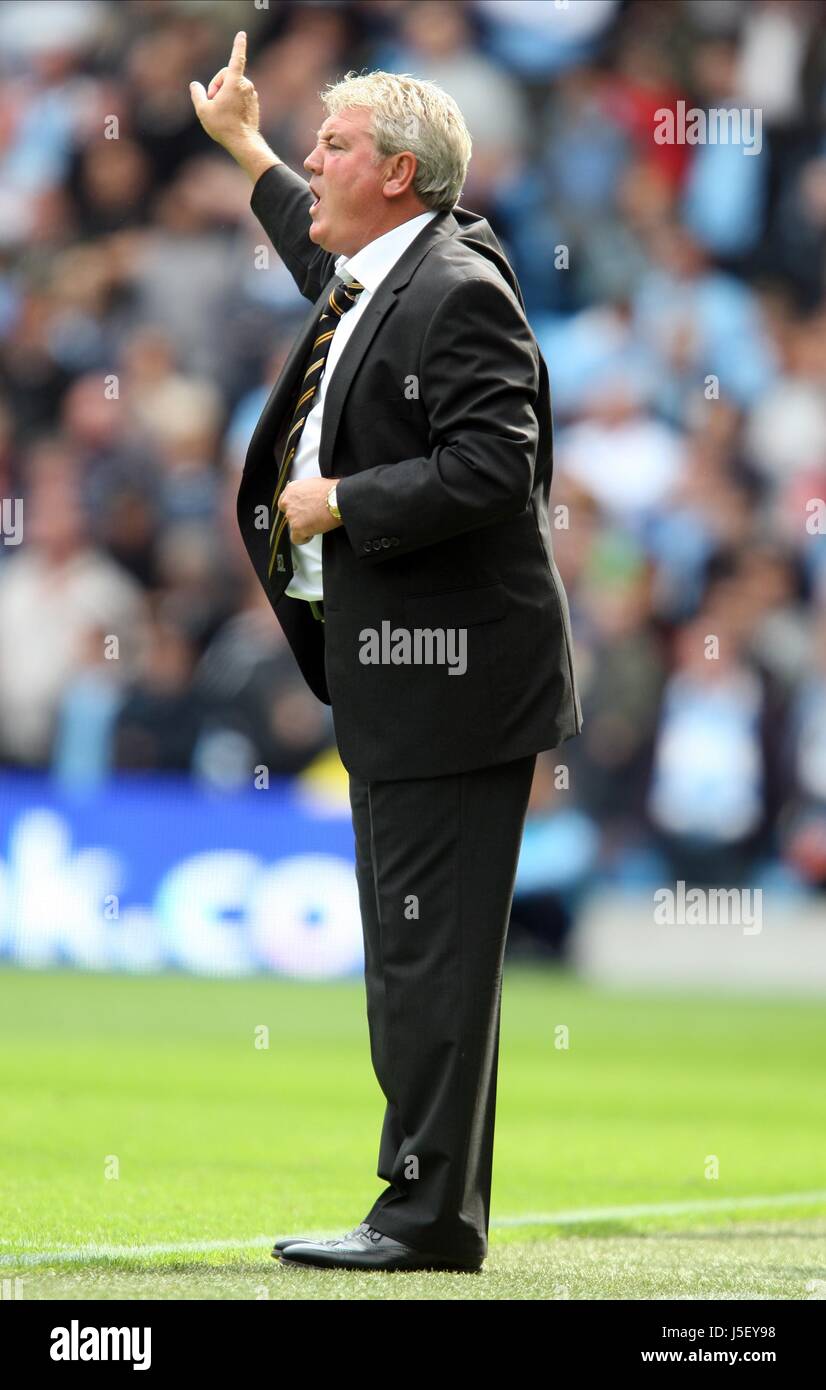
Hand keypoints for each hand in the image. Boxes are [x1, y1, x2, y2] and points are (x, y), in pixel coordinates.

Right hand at [189, 31, 259, 154]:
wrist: (243, 143)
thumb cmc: (223, 126)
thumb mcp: (203, 109)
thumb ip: (197, 94)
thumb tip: (195, 85)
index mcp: (234, 83)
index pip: (236, 58)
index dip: (238, 45)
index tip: (241, 34)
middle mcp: (246, 85)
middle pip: (226, 76)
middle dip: (217, 85)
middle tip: (212, 102)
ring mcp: (252, 95)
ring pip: (233, 86)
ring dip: (224, 94)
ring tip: (220, 110)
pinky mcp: (254, 103)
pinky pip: (239, 95)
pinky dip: (232, 100)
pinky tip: (229, 114)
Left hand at [277, 478, 342, 544]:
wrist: (338, 499)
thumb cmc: (332, 491)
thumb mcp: (314, 484)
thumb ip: (305, 492)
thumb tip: (308, 499)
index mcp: (292, 489)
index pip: (284, 502)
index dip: (294, 509)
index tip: (300, 512)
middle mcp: (288, 501)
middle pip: (288, 515)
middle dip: (299, 518)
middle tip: (310, 518)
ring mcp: (292, 515)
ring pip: (292, 527)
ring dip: (303, 527)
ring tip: (315, 525)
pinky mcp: (297, 528)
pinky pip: (296, 539)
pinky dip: (303, 539)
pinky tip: (311, 534)